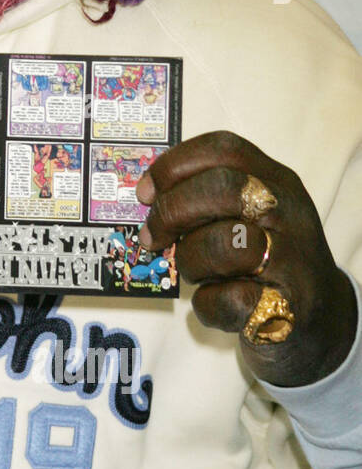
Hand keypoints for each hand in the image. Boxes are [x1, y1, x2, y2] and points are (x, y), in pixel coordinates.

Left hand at [136, 131, 356, 387]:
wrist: (322, 318)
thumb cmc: (267, 258)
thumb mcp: (252, 213)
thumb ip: (209, 197)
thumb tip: (149, 196)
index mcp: (276, 182)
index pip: (224, 150)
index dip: (174, 166)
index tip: (146, 193)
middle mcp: (288, 214)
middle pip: (223, 189)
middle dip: (172, 211)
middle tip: (152, 237)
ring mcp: (291, 261)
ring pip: (225, 244)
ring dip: (191, 261)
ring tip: (195, 272)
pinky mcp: (286, 307)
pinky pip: (229, 299)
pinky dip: (208, 304)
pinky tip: (215, 301)